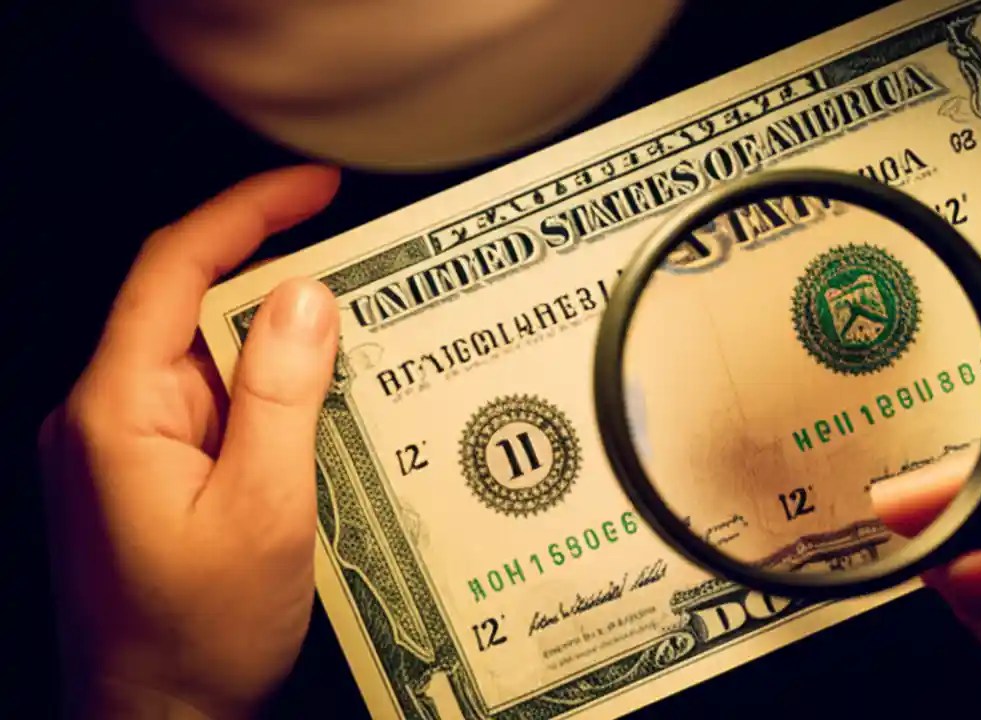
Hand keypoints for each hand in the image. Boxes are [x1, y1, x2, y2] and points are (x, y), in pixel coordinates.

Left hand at [39, 166, 340, 718]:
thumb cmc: (198, 636)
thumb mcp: (263, 510)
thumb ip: (281, 394)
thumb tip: (306, 296)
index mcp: (118, 409)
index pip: (174, 268)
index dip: (248, 213)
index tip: (316, 188)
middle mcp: (108, 414)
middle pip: (194, 308)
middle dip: (281, 283)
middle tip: (371, 274)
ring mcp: (124, 446)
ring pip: (210, 360)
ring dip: (282, 348)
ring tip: (365, 353)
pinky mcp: (149, 474)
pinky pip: (213, 406)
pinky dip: (269, 396)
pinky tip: (325, 414)